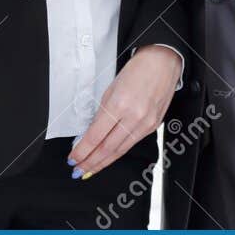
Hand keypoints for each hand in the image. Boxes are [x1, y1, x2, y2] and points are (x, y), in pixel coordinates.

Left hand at [67, 44, 181, 178]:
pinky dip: (118, 154)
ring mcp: (146, 124)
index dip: (82, 151)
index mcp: (119, 105)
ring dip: (103, 162)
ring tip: (89, 169)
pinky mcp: (154, 126)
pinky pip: (132, 144)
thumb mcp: (111, 89)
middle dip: (91, 162)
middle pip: (108, 148)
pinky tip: (108, 158)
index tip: (73, 158)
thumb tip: (91, 134)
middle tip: (78, 171)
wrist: (162, 63)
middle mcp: (134, 117)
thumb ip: (102, 113)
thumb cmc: (135, 71)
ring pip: (120, 150)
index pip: (96, 136)